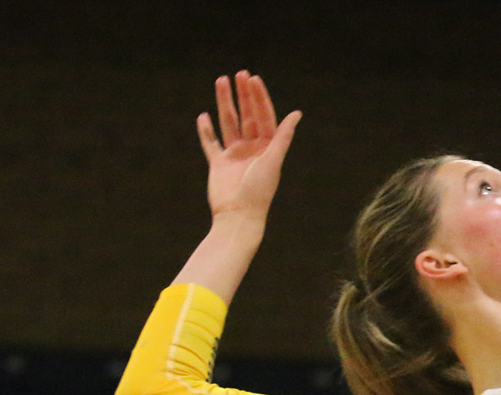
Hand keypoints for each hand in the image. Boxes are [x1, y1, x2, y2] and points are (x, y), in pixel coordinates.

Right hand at [199, 72, 302, 222]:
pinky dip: (206, 130)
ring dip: (225, 103)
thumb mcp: (273, 161)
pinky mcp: (218, 164)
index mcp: (268, 148)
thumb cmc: (259, 191)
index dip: (259, 97)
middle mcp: (252, 149)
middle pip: (247, 115)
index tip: (253, 79)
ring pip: (228, 123)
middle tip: (239, 73)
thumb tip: (297, 113)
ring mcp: (234, 155)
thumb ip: (283, 136)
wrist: (238, 215)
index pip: (265, 116)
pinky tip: (203, 115)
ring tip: (220, 81)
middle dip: (243, 95)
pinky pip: (211, 143)